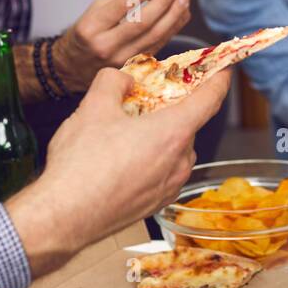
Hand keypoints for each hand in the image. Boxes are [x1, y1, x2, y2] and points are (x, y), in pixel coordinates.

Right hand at [6, 67, 229, 275]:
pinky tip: (122, 159)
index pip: (211, 98)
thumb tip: (122, 80)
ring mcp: (170, 185)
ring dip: (160, 135)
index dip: (219, 78)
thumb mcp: (93, 106)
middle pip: (188, 123)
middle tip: (146, 98)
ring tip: (126, 132)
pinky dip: (152, 159)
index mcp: (174, 132)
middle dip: (172, 108)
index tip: (223, 69)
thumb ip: (113, 81)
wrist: (64, 218)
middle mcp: (180, 161)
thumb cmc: (81, 165)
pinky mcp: (156, 203)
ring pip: (175, 149)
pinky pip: (164, 171)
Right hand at [52, 0, 189, 92]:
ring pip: (154, 37)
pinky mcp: (133, 67)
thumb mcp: (94, 10)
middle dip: (162, 3)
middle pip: (142, 23)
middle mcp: (105, 46)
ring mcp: (121, 60)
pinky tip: (180, 16)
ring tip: (182, 0)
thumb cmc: (85, 34)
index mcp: (91, 27)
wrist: (73, 67)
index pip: (122, 6)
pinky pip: (157, 46)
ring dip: (172, 16)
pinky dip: (172, 29)